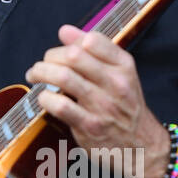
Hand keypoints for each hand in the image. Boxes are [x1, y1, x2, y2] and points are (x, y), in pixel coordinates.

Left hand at [24, 24, 170, 177]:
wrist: (142, 146)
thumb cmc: (125, 108)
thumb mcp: (120, 74)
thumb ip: (94, 51)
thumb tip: (65, 31)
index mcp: (124, 67)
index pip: (93, 40)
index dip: (70, 42)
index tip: (61, 51)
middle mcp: (116, 84)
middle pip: (74, 56)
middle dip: (50, 57)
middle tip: (42, 65)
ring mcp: (103, 106)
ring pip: (64, 77)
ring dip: (41, 74)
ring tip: (35, 77)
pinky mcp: (90, 127)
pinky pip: (60, 106)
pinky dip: (45, 98)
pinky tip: (44, 99)